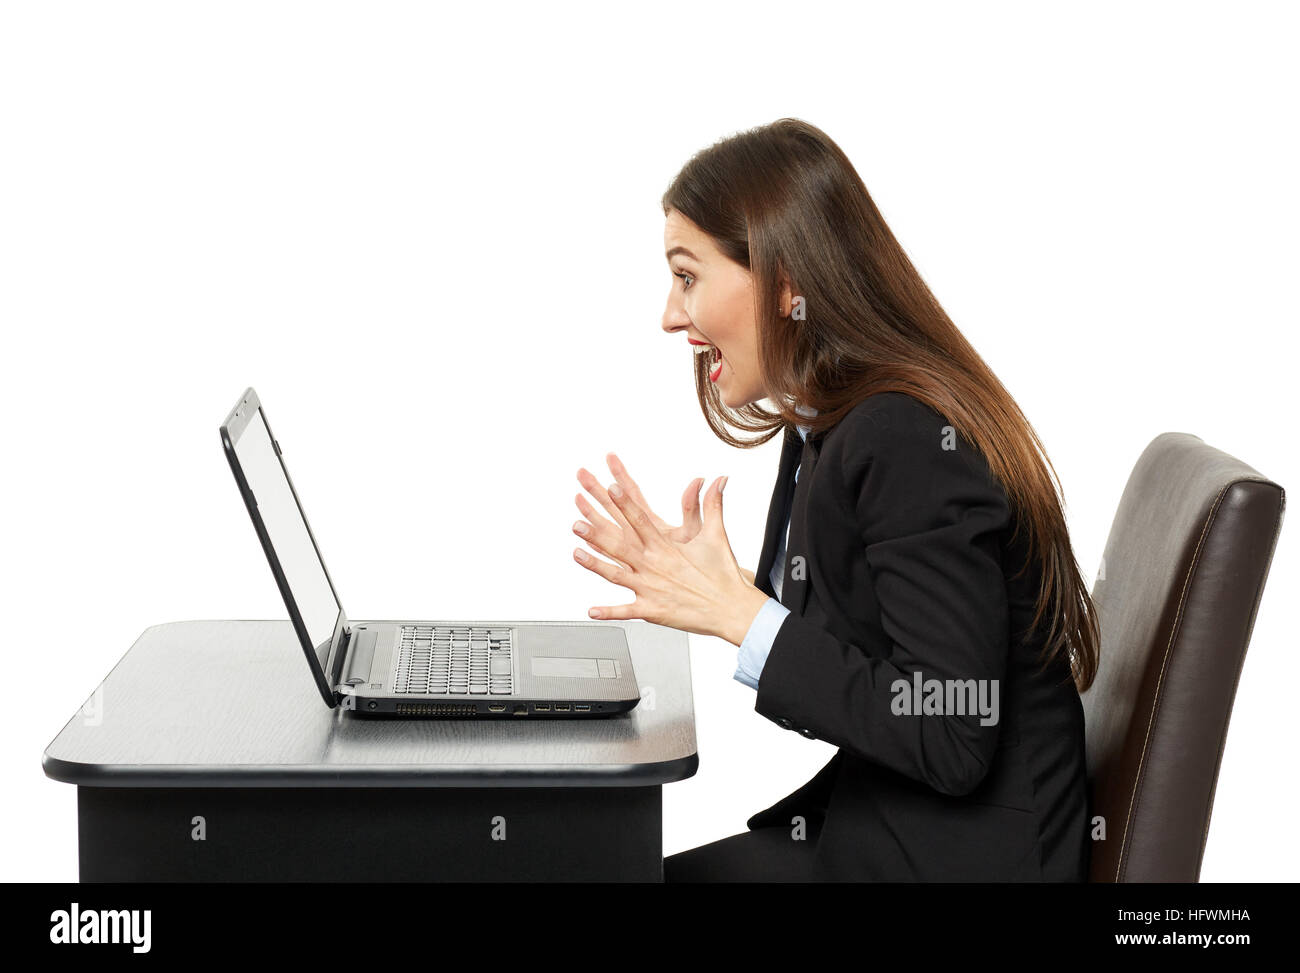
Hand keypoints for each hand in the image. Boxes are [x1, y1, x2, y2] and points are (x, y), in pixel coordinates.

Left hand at [571, 455, 768, 644]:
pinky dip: (608, 611)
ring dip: (594, 564)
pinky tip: (591, 611)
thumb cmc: (722, 574)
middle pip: (619, 544)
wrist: (731, 608)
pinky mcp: (652, 610)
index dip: (624, 503)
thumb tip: (718, 480)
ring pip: (615, 574)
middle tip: (577, 517)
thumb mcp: (715, 535)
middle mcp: (654, 565)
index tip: (610, 487)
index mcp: (666, 546)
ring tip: (576, 553)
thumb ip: (712, 504)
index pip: (641, 519)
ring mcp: (650, 588)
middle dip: (596, 529)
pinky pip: (626, 611)